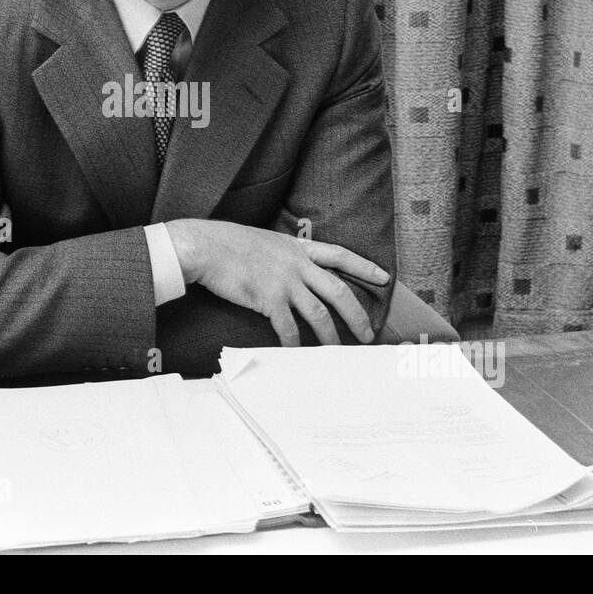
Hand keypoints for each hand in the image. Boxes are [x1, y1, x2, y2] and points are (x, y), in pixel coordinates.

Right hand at [164, 219, 389, 345]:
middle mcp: (297, 264)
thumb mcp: (266, 241)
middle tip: (368, 334)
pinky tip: (296, 352)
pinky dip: (294, 343)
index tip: (385, 277)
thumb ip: (284, 254)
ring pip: (319, 313)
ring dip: (330, 335)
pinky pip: (288, 327)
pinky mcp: (268, 298)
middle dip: (357, 315)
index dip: (364, 267)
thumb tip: (292, 268)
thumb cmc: (229, 243)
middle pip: (338, 291)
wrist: (207, 246)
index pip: (340, 255)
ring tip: (337, 351)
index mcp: (298, 248)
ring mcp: (284, 281)